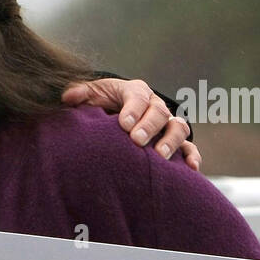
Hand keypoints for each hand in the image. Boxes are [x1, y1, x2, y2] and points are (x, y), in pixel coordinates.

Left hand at [62, 78, 200, 170]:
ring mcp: (166, 123)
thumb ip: (79, 94)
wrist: (112, 114)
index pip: (137, 96)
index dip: (133, 109)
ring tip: (160, 155)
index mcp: (134, 92)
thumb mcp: (90, 96)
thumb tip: (68, 97)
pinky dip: (191, 155)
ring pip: (178, 127)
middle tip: (137, 141)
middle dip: (149, 126)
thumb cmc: (101, 104)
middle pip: (160, 112)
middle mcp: (154, 106)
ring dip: (171, 141)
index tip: (124, 124)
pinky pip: (188, 146)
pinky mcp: (173, 140)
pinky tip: (190, 167)